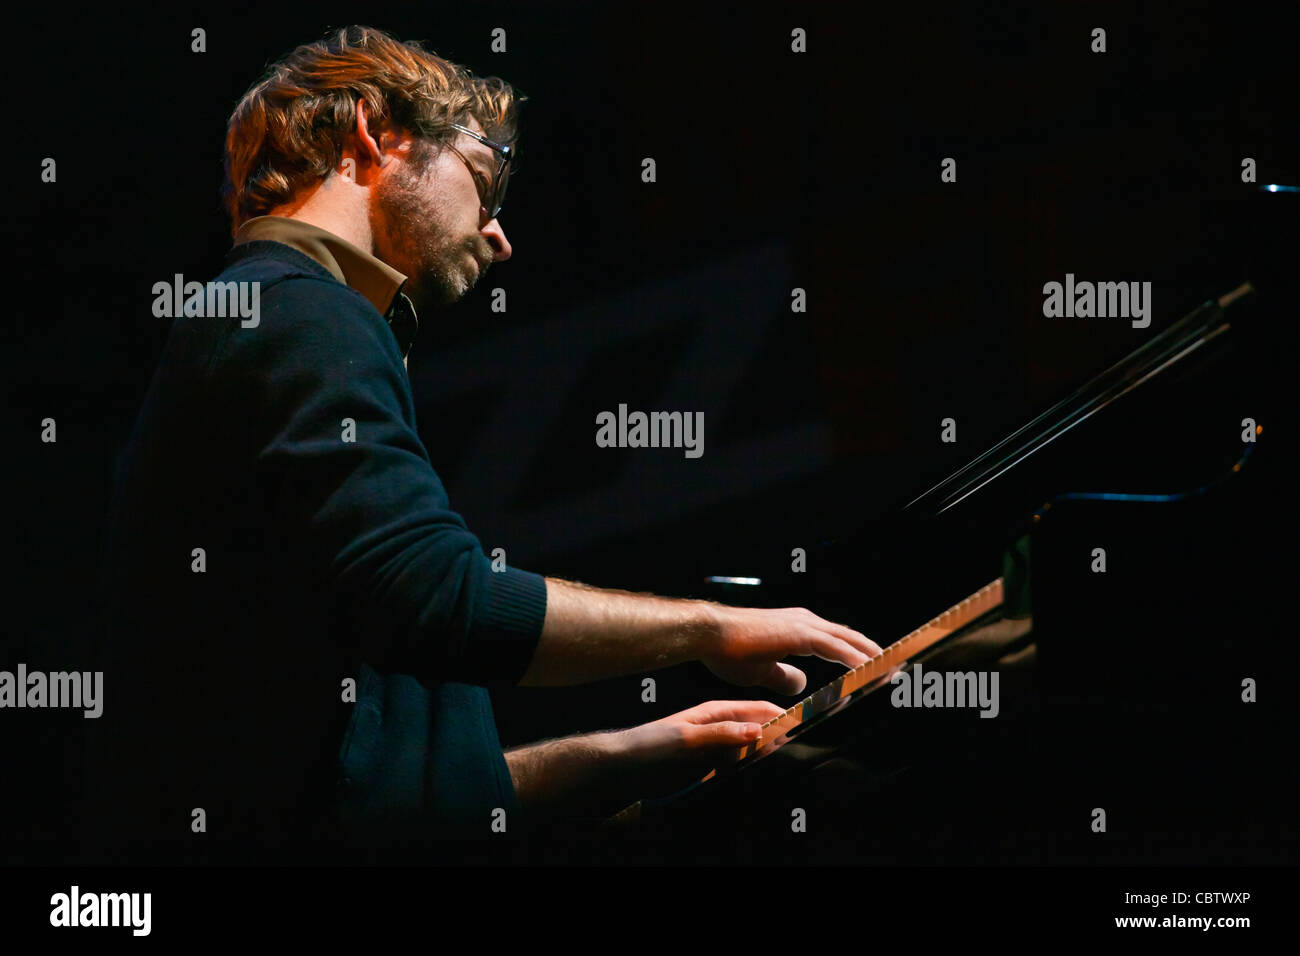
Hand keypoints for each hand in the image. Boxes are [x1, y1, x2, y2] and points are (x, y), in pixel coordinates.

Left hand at [610, 699, 788, 795]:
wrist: (624, 764)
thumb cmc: (649, 744)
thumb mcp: (685, 737)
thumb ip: (719, 733)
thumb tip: (757, 730)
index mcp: (715, 711)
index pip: (757, 709)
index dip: (780, 714)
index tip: (805, 720)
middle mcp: (719, 726)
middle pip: (758, 727)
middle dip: (780, 732)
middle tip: (804, 741)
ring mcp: (715, 745)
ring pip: (750, 746)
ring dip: (768, 750)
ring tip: (790, 757)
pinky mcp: (710, 764)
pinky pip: (738, 763)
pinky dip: (753, 765)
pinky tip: (763, 772)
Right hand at [700, 605, 882, 695]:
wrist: (708, 634)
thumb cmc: (728, 651)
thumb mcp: (762, 671)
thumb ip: (784, 676)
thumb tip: (803, 684)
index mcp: (799, 629)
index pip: (840, 643)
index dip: (861, 655)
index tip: (880, 669)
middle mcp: (807, 622)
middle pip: (852, 639)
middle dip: (877, 656)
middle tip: (899, 671)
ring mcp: (804, 625)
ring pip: (850, 642)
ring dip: (874, 658)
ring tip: (894, 673)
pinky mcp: (799, 633)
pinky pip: (837, 647)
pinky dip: (856, 659)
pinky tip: (870, 671)